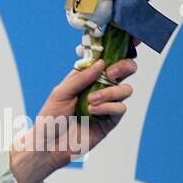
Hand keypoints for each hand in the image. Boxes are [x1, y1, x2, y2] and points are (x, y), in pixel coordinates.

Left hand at [9, 46, 138, 182]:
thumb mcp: (61, 93)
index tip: (134, 37)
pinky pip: (121, 108)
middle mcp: (100, 87)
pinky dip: (109, 107)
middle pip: (126, 69)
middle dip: (124, 67)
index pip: (108, 58)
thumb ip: (81, 77)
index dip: (122, 47)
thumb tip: (102, 63)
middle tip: (111, 73)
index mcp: (87, 77)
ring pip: (126, 89)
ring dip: (111, 92)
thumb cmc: (49, 118)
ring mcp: (107, 104)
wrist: (47, 145)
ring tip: (92, 101)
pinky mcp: (110, 120)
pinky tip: (94, 111)